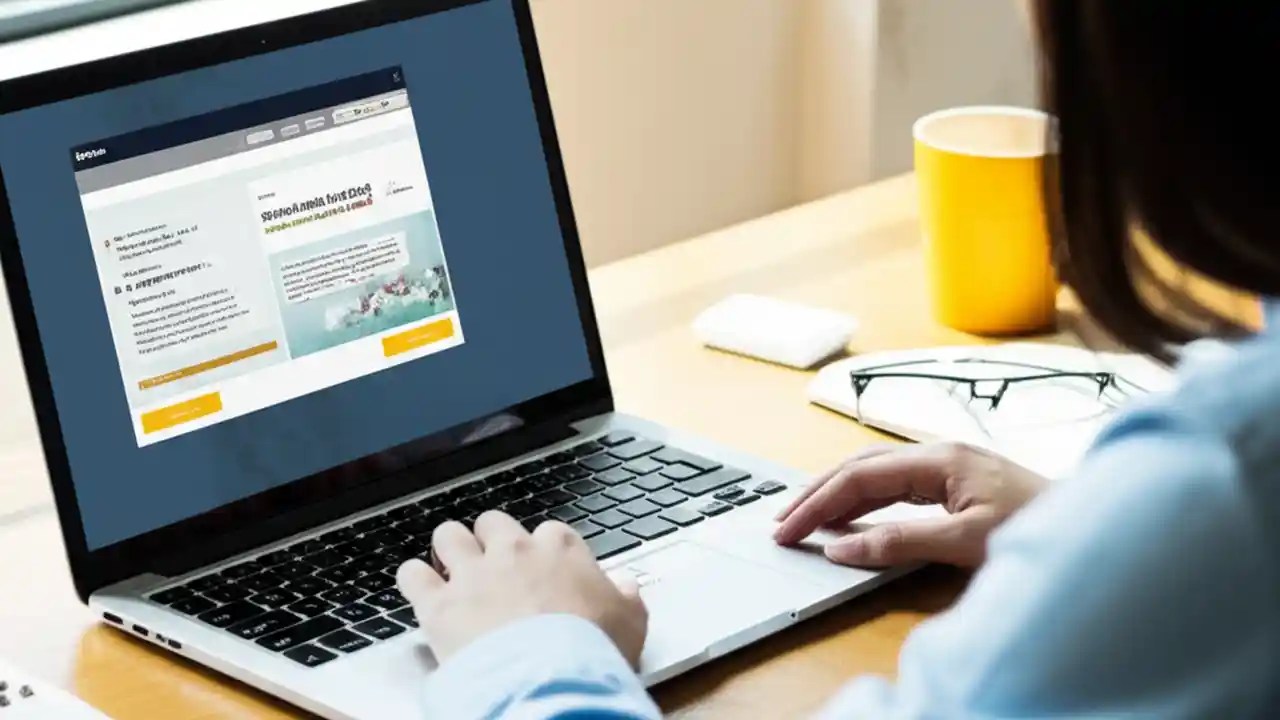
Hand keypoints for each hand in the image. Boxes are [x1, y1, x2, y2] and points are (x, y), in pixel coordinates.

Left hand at [396, 512, 648, 666]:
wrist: (550, 679)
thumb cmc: (592, 651)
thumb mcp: (630, 624)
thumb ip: (627, 599)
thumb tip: (627, 587)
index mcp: (560, 550)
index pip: (550, 533)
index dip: (544, 551)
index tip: (544, 569)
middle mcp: (514, 552)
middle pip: (494, 523)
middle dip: (491, 540)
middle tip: (493, 564)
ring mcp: (473, 575)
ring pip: (449, 535)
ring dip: (449, 548)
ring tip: (451, 566)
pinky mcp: (439, 605)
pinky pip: (413, 574)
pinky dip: (414, 579)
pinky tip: (419, 586)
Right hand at [773, 443, 1046, 567]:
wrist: (1097, 527)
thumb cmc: (1040, 527)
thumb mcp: (967, 541)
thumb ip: (901, 542)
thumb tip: (843, 545)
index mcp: (937, 459)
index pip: (858, 477)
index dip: (817, 503)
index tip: (788, 528)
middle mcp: (938, 454)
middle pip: (859, 468)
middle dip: (816, 494)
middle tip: (780, 522)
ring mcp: (947, 466)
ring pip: (874, 473)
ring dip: (835, 494)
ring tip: (803, 517)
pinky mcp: (956, 482)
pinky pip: (894, 485)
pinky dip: (862, 499)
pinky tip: (851, 515)